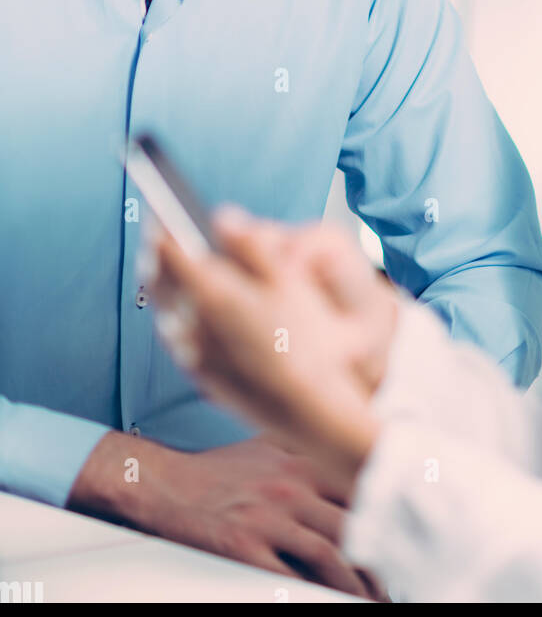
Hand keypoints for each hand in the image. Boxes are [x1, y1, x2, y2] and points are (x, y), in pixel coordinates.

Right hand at [67, 433, 383, 598]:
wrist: (164, 485)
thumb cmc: (218, 471)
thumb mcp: (269, 446)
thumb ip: (309, 451)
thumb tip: (348, 458)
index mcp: (301, 461)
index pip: (362, 488)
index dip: (388, 517)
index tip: (405, 539)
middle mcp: (291, 486)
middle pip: (354, 526)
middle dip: (380, 559)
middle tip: (396, 582)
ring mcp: (268, 517)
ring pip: (331, 554)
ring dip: (356, 584)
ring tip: (371, 600)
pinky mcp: (244, 546)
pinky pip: (289, 577)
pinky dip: (314, 593)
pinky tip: (326, 602)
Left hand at [148, 208, 400, 491]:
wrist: (309, 407)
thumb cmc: (306, 340)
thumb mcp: (288, 281)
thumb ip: (251, 246)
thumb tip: (223, 216)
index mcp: (213, 292)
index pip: (172, 250)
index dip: (165, 224)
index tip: (162, 209)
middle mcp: (194, 323)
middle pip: (159, 279)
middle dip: (158, 253)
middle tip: (160, 233)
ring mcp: (193, 353)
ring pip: (164, 309)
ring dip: (163, 284)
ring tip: (168, 268)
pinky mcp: (200, 375)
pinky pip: (176, 338)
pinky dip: (175, 316)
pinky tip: (188, 312)